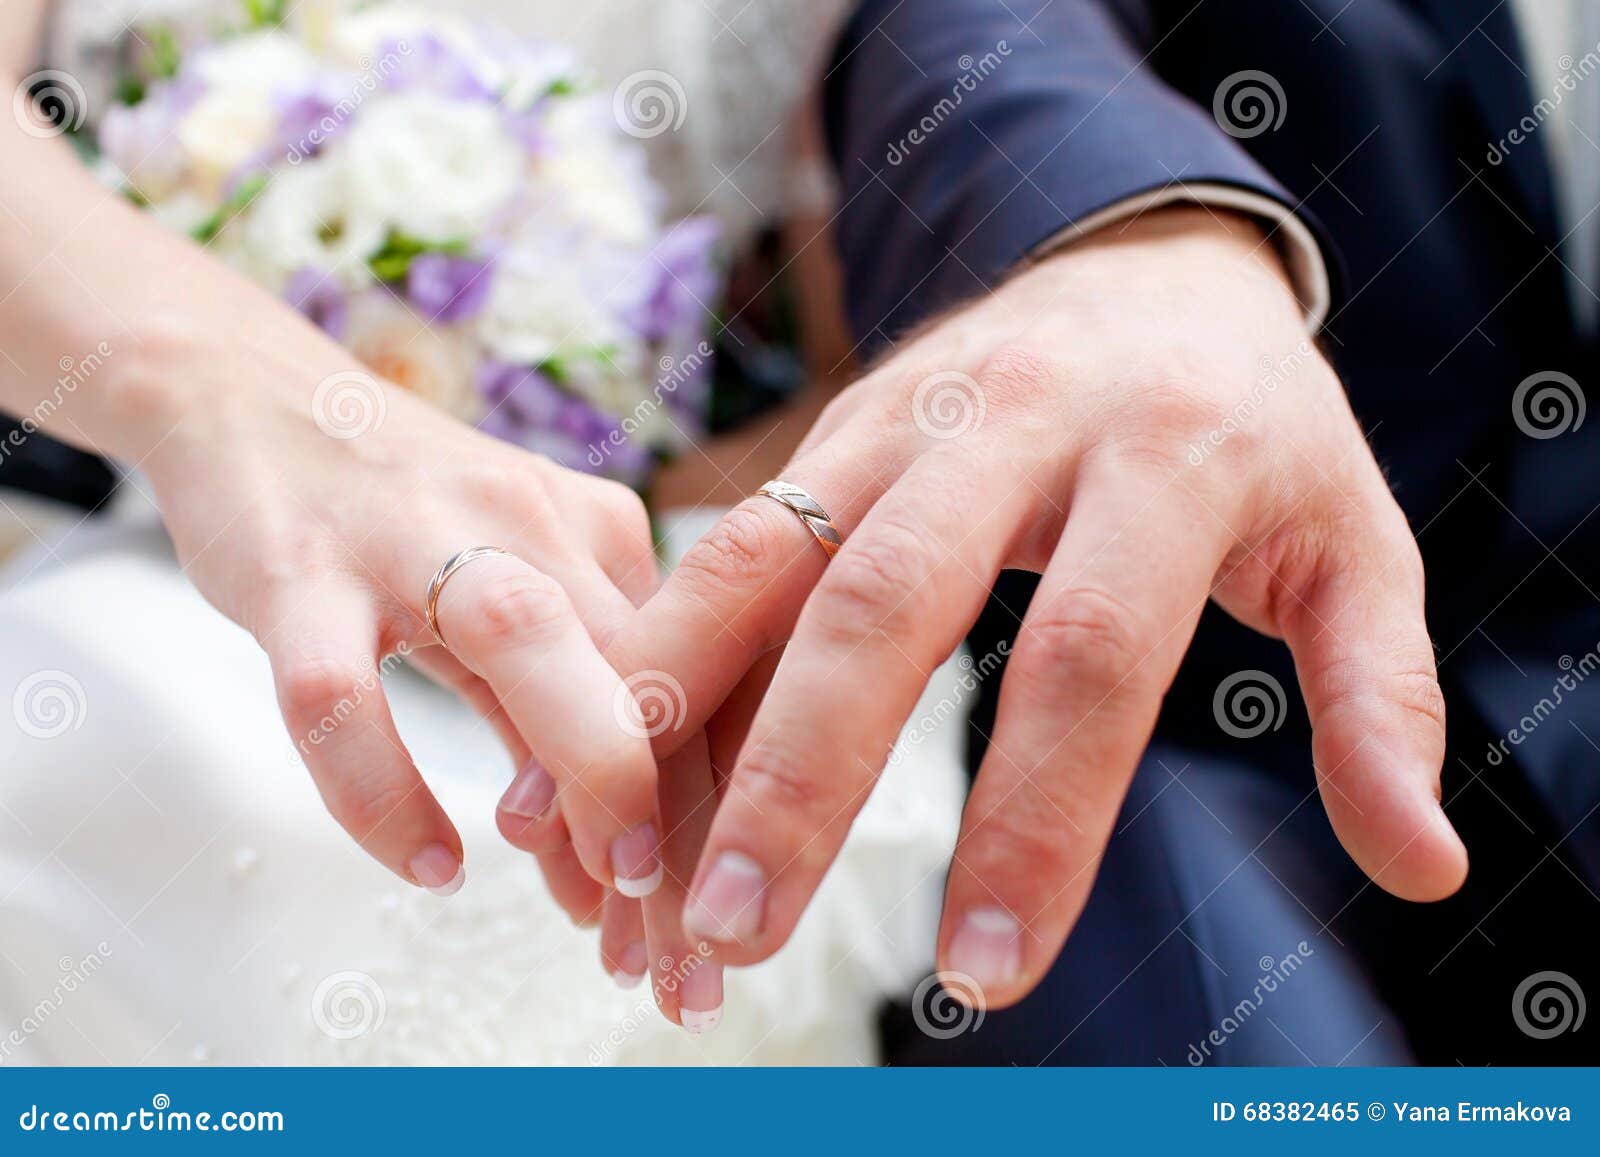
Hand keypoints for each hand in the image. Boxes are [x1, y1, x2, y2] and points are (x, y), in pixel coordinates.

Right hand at [133, 315, 665, 902]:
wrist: (251, 396)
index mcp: (595, 530)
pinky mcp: (297, 569)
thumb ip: (557, 723)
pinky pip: (344, 695)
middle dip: (678, 798)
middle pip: (638, 657)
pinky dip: (387, 793)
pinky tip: (429, 864)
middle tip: (680, 918)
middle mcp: (525, 520)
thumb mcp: (507, 600)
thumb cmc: (401, 520)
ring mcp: (410, 537)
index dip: (717, 794)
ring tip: (595, 898)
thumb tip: (606, 873)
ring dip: (582, 774)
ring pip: (526, 642)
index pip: (691, 669)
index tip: (713, 899)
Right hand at [603, 206, 1468, 1007]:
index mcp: (1167, 454)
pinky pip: (730, 545)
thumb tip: (1418, 864)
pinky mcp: (833, 426)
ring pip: (770, 561)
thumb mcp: (1350, 542)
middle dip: (805, 776)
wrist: (1147, 264)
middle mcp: (1014, 419)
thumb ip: (1379, 698)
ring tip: (626, 862)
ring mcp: (904, 412)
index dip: (1036, 818)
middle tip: (741, 936)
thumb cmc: (1255, 424)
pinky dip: (662, 660)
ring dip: (687, 714)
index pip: (1093, 654)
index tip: (987, 969)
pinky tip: (609, 761)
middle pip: (888, 599)